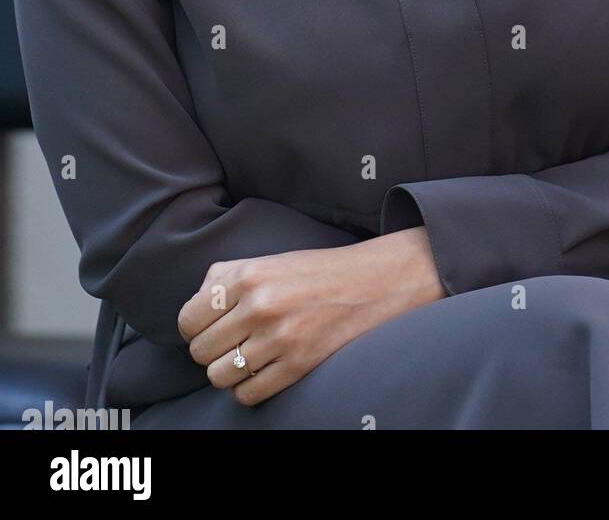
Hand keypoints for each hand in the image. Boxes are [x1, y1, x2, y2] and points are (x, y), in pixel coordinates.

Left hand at [176, 227, 444, 405]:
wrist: (373, 282)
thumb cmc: (315, 272)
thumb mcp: (267, 260)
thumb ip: (224, 276)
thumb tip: (196, 305)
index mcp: (248, 275)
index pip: (188, 320)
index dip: (195, 328)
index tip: (210, 327)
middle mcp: (260, 306)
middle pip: (201, 352)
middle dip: (212, 350)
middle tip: (234, 342)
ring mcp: (279, 337)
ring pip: (220, 377)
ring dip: (229, 372)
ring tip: (248, 357)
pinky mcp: (298, 364)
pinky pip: (248, 395)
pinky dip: (249, 389)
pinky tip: (264, 370)